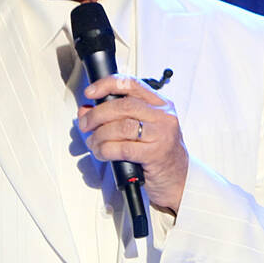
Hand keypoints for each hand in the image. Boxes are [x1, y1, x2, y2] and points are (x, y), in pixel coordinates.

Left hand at [77, 74, 188, 212]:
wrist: (178, 178)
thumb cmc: (159, 152)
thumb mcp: (141, 128)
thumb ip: (115, 116)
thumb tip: (86, 111)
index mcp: (160, 104)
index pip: (131, 84)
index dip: (107, 85)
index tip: (90, 93)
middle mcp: (163, 116)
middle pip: (123, 106)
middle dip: (97, 115)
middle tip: (85, 124)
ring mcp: (161, 134)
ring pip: (121, 127)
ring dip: (99, 135)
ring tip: (94, 142)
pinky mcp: (155, 154)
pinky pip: (122, 148)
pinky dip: (105, 150)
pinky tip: (102, 153)